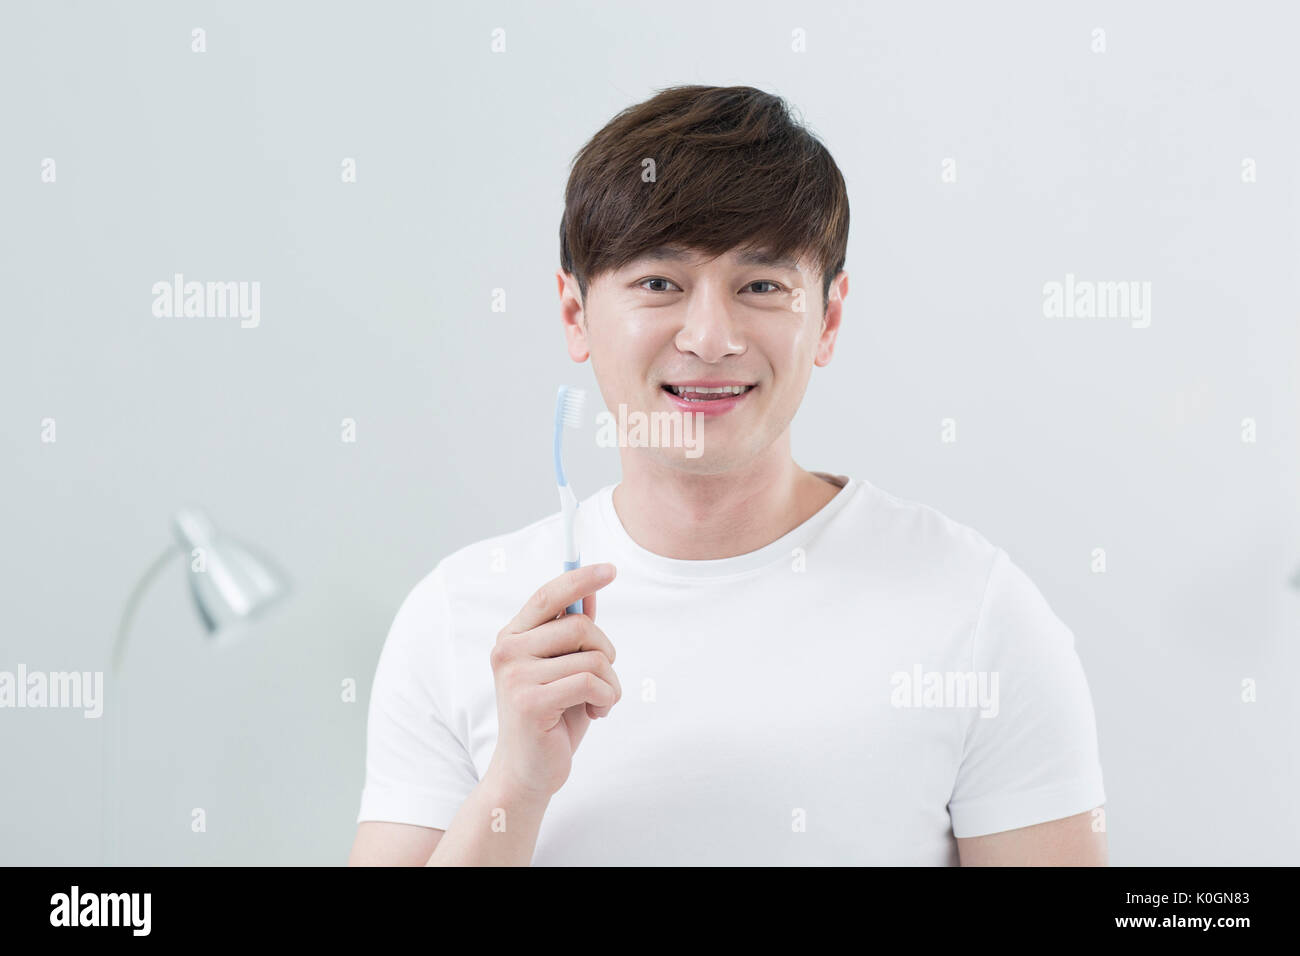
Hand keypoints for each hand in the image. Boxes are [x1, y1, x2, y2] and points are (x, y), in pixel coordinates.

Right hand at [484, 563, 620, 800]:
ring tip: (599, 702)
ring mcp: (516, 676)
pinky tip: (596, 714)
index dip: (580, 579)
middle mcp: (507, 651)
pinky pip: (591, 683)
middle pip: (579, 625)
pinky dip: (607, 699)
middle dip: (605, 651)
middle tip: (604, 678)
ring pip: (591, 657)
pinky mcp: (530, 702)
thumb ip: (572, 633)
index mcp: (513, 637)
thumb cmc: (552, 717)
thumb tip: (590, 592)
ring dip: (610, 683)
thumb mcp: (565, 669)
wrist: (528, 772)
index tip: (610, 569)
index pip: (548, 595)